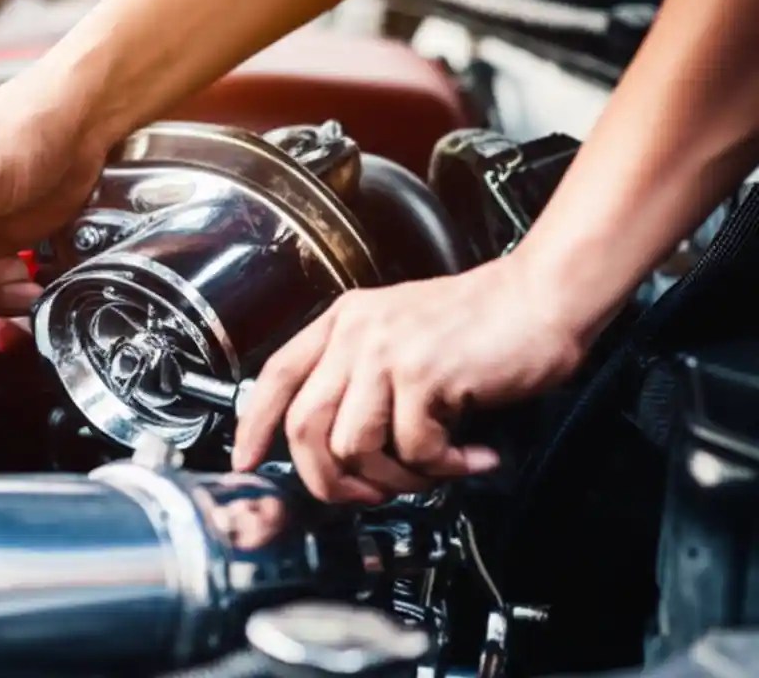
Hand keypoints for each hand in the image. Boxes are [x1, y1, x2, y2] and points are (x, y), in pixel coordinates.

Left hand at [232, 255, 587, 503]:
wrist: (542, 297)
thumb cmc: (481, 323)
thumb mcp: (400, 335)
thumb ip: (361, 378)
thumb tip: (336, 448)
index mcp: (343, 322)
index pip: (275, 375)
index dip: (254, 424)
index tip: (248, 460)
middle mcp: (356, 333)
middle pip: (304, 427)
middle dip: (330, 479)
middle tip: (368, 494)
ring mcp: (386, 351)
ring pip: (353, 446)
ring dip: (396, 476)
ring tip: (434, 468)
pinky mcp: (424, 373)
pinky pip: (413, 449)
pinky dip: (445, 467)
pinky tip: (471, 455)